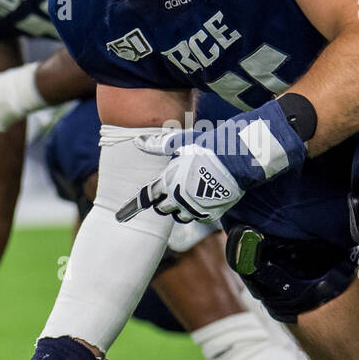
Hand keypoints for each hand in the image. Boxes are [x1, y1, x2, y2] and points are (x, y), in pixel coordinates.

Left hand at [124, 138, 243, 223]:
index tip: (121, 215)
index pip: (147, 197)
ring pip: (180, 216)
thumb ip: (158, 145)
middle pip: (163, 209)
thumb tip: (137, 142)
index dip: (133, 206)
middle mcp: (180, 198)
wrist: (237, 159)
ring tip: (189, 193)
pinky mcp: (211, 213)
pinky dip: (198, 210)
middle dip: (163, 202)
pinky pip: (198, 217)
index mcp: (170, 182)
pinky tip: (203, 198)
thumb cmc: (208, 147)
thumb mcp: (182, 142)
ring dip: (180, 208)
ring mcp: (196, 207)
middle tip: (170, 191)